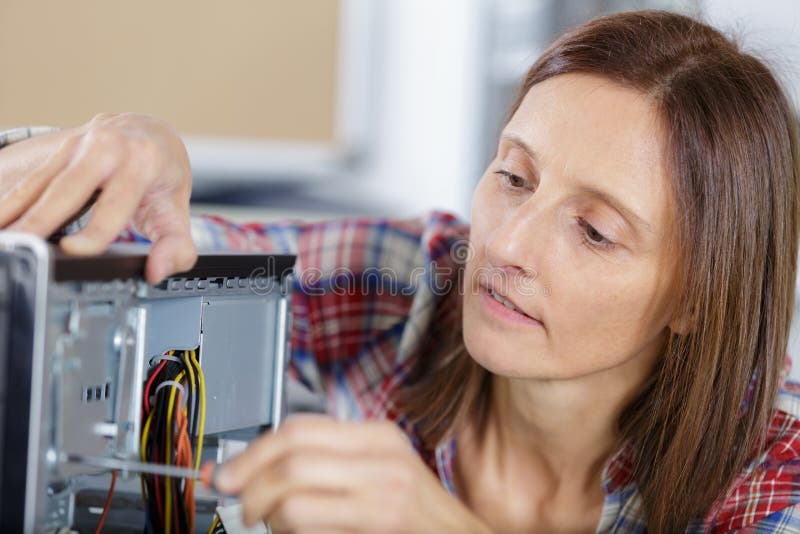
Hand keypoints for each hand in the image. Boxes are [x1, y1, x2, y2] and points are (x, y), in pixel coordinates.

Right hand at [0, 113, 195, 283]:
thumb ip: (176, 246)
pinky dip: (13, 202)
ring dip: (15, 211)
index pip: (116, 202)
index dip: (97, 230)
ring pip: (42, 183)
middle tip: (21, 247)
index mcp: (141, 162)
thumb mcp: (178, 210)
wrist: (150, 132)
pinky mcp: (59, 152)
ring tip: (4, 239)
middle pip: (68, 189)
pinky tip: (2, 221)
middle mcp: (107, 147)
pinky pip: (32, 180)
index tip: (75, 251)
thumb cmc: (164, 175)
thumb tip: (156, 272)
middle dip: (40, 220)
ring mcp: (78, 145)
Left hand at [215, 414, 490, 533]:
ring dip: (266, 512)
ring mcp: (384, 490)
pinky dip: (287, 530)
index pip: (299, 428)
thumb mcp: (375, 476)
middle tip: (241, 504)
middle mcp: (382, 456)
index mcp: (378, 436)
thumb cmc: (415, 518)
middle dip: (248, 482)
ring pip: (291, 489)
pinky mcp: (382, 522)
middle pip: (290, 454)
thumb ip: (322, 466)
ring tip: (274, 524)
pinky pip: (306, 520)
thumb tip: (247, 468)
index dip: (253, 451)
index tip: (226, 473)